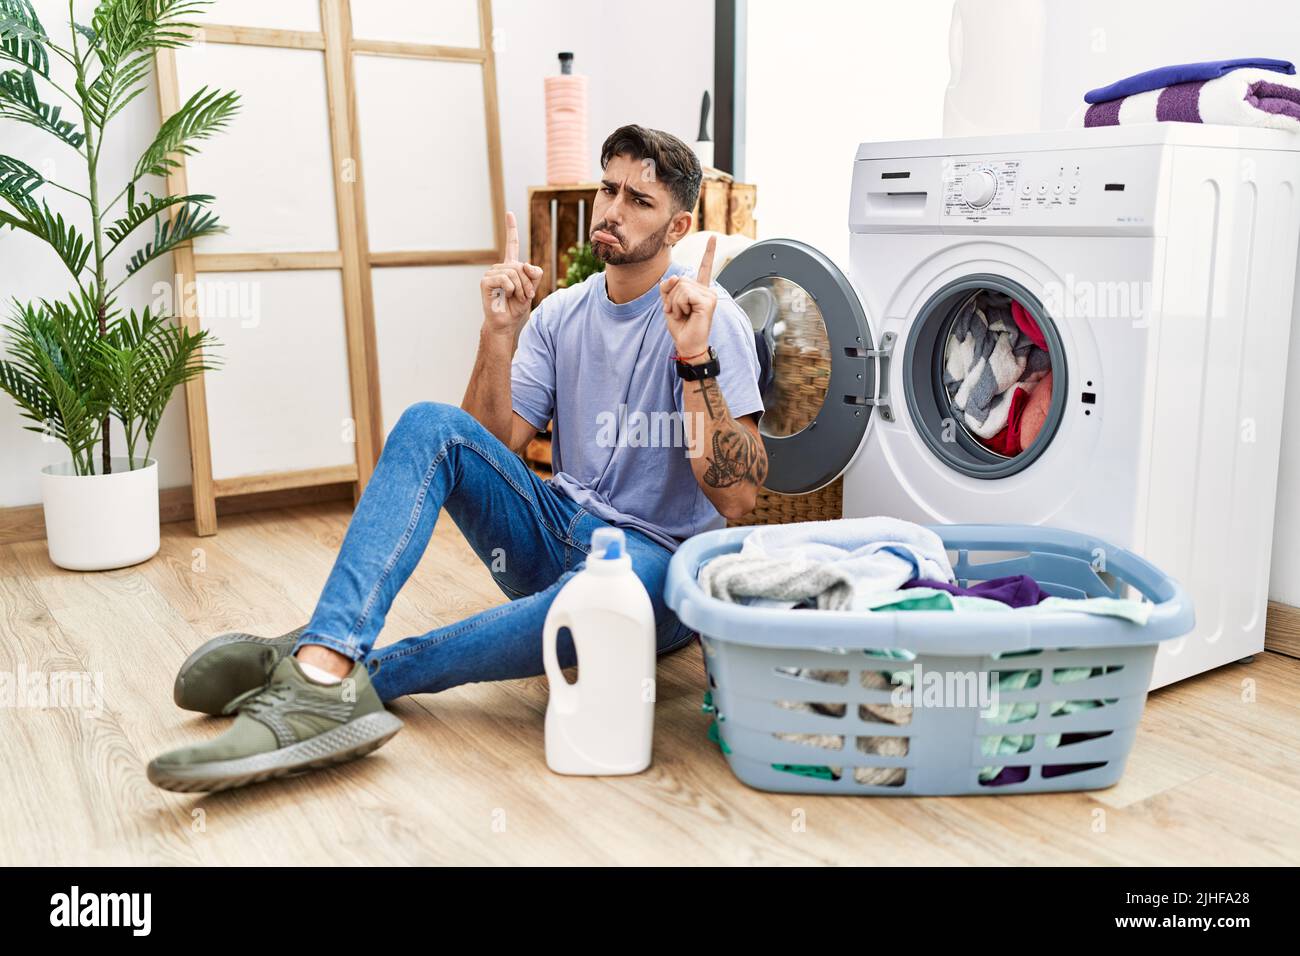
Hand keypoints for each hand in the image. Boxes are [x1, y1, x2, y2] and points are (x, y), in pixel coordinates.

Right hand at [481, 211, 543, 333]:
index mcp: (510, 266)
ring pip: (514, 272)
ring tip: (515, 298)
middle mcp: (500, 267)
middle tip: (525, 296)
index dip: (511, 229)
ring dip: (520, 288)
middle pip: (520, 266)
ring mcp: (491, 273)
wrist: (506, 322)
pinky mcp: (485, 281)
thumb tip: (526, 264)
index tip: (509, 213)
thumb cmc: (517, 307)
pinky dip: (510, 288)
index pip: (511, 244)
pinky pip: (505, 279)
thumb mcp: (532, 289)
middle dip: (527, 283)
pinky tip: (505, 295)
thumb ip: (535, 274)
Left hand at [660, 234, 717, 359]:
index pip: (704, 267)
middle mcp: (707, 290)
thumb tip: (674, 276)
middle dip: (672, 296)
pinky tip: (687, 315)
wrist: (687, 344)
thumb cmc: (680, 326)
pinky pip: (685, 294)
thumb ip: (668, 287)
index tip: (714, 237)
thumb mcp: (669, 303)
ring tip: (683, 315)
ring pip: (681, 286)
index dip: (709, 252)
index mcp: (700, 290)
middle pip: (680, 279)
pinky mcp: (708, 302)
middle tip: (679, 312)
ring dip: (675, 303)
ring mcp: (710, 296)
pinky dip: (679, 305)